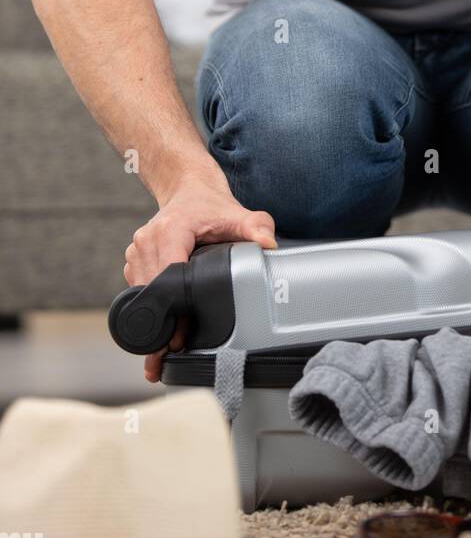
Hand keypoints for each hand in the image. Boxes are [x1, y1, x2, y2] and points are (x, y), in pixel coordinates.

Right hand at [123, 177, 276, 382]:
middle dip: (163, 319)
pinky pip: (137, 287)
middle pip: (150, 290)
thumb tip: (270, 245)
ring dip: (155, 313)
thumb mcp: (237, 215)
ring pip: (141, 292)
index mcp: (170, 231)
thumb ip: (256, 228)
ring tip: (170, 337)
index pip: (167, 277)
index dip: (175, 307)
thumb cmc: (211, 205)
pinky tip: (165, 315)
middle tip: (174, 348)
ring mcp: (136, 250)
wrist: (188, 189)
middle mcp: (146, 240)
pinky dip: (150, 301)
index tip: (180, 334)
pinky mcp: (133, 258)